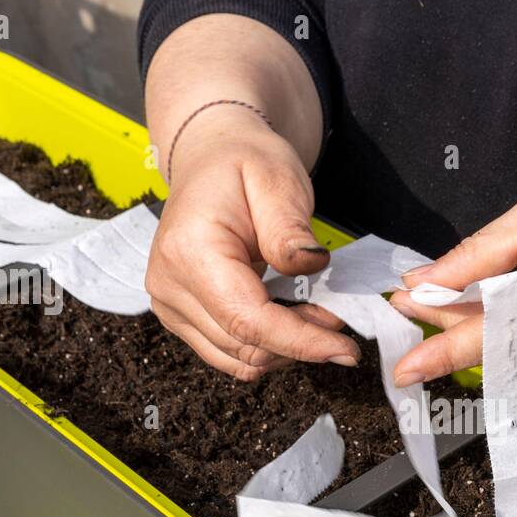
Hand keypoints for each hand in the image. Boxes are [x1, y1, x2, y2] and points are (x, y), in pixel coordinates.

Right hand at [145, 106, 360, 380]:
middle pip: (244, 346)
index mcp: (190, 251)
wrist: (209, 157)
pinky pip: (228, 353)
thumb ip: (289, 229)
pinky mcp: (180, 317)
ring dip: (286, 349)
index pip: (248, 320)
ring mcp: (169, 305)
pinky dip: (266, 348)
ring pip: (238, 359)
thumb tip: (311, 268)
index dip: (301, 342)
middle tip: (340, 317)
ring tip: (318, 316)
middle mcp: (169, 285)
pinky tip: (291, 321)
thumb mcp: (277, 180)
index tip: (346, 350)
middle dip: (301, 344)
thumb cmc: (243, 162)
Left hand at [388, 169, 516, 387]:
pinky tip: (497, 333)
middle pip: (509, 357)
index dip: (449, 348)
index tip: (406, 368)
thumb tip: (420, 286)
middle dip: (454, 342)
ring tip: (448, 322)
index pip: (500, 326)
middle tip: (413, 322)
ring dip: (483, 351)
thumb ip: (477, 255)